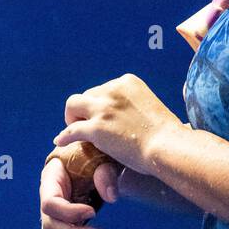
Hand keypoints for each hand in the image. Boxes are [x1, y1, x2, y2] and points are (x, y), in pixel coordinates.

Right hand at [39, 155, 123, 228]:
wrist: (95, 160)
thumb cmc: (94, 155)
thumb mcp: (101, 158)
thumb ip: (105, 173)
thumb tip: (111, 197)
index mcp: (51, 179)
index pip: (50, 203)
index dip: (69, 213)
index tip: (93, 212)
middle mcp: (48, 197)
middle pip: (49, 225)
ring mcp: (55, 212)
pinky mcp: (64, 221)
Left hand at [51, 73, 181, 175]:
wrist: (168, 146)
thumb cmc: (166, 134)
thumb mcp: (149, 105)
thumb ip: (132, 104)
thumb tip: (125, 116)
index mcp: (127, 82)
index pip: (103, 88)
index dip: (100, 103)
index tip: (103, 115)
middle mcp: (112, 90)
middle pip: (87, 95)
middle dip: (86, 109)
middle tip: (88, 124)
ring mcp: (103, 108)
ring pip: (73, 105)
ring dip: (72, 116)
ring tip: (75, 128)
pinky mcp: (96, 128)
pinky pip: (71, 130)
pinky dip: (65, 135)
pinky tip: (61, 141)